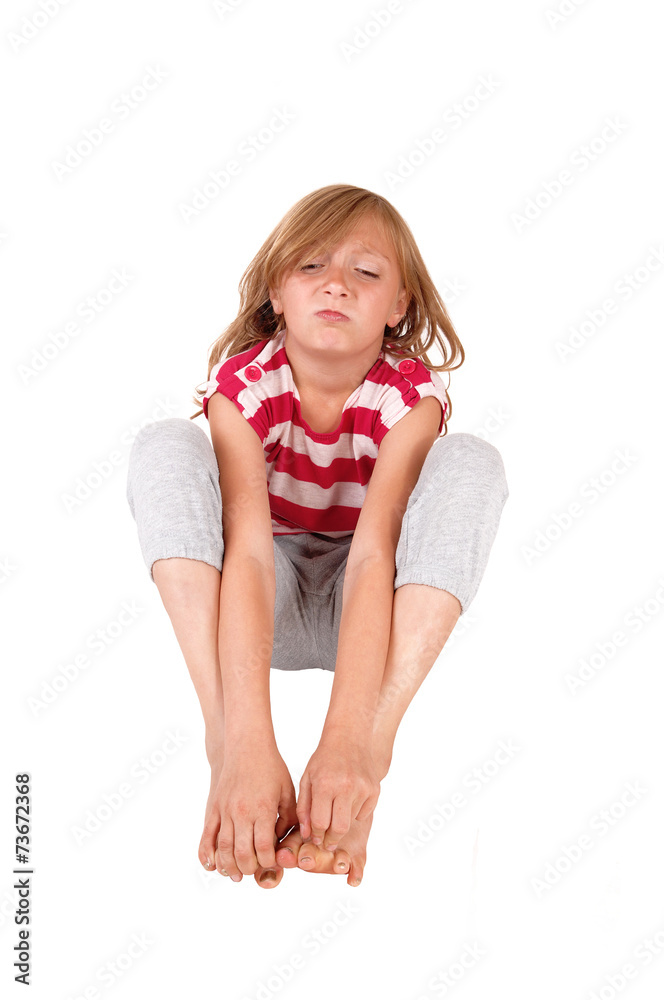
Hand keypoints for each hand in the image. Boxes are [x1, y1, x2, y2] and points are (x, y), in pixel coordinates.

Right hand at [210, 743, 297, 878]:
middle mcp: (242, 811)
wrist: (247, 746)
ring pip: (223, 847)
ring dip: (230, 866)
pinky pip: (207, 835)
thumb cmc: (271, 767)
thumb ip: (290, 818)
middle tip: (255, 870)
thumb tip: (290, 841)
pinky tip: (212, 865)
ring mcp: (225, 810)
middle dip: (249, 868)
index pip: (263, 847)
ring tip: (237, 874)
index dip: (267, 861)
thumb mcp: (287, 791)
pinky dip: (207, 853)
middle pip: (242, 852)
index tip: (272, 862)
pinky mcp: (214, 807)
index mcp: (263, 808)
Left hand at [296, 735, 380, 850]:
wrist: (349, 738)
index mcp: (325, 784)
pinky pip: (364, 814)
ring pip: (351, 822)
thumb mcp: (307, 780)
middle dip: (331, 839)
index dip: (316, 835)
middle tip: (327, 841)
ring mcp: (362, 788)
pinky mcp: (374, 790)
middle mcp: (345, 787)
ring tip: (336, 809)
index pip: (320, 823)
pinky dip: (355, 813)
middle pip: (339, 829)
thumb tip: (307, 834)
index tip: (315, 838)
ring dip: (342, 821)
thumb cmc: (324, 759)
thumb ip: (304, 808)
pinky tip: (349, 800)